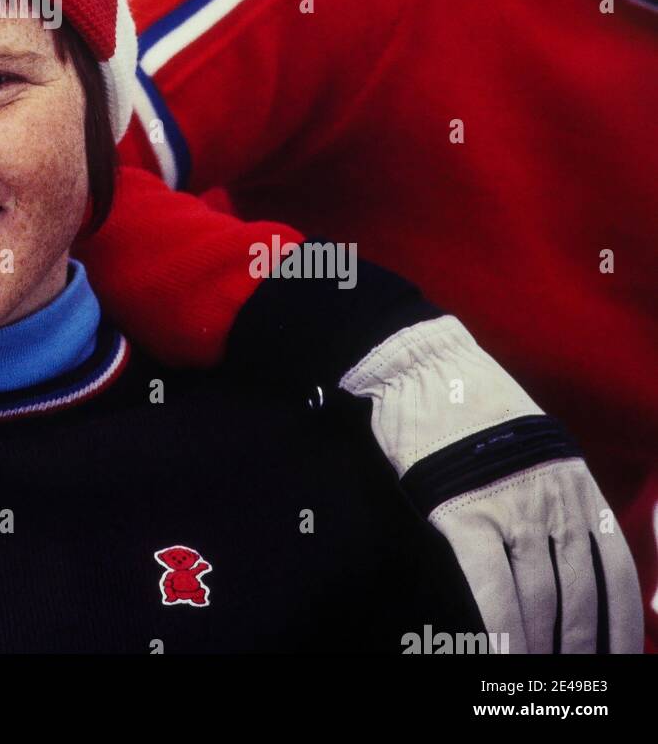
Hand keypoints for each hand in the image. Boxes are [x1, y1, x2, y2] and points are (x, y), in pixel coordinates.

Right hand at [339, 315, 642, 653]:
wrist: (423, 365)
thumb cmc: (470, 402)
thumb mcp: (536, 442)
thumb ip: (556, 491)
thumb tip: (564, 548)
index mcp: (575, 482)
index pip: (614, 571)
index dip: (619, 624)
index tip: (615, 658)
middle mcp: (553, 498)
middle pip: (578, 595)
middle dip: (577, 646)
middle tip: (571, 677)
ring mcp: (510, 506)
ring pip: (536, 598)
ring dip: (537, 647)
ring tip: (531, 678)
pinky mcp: (462, 510)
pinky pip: (489, 585)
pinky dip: (498, 627)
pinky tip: (499, 653)